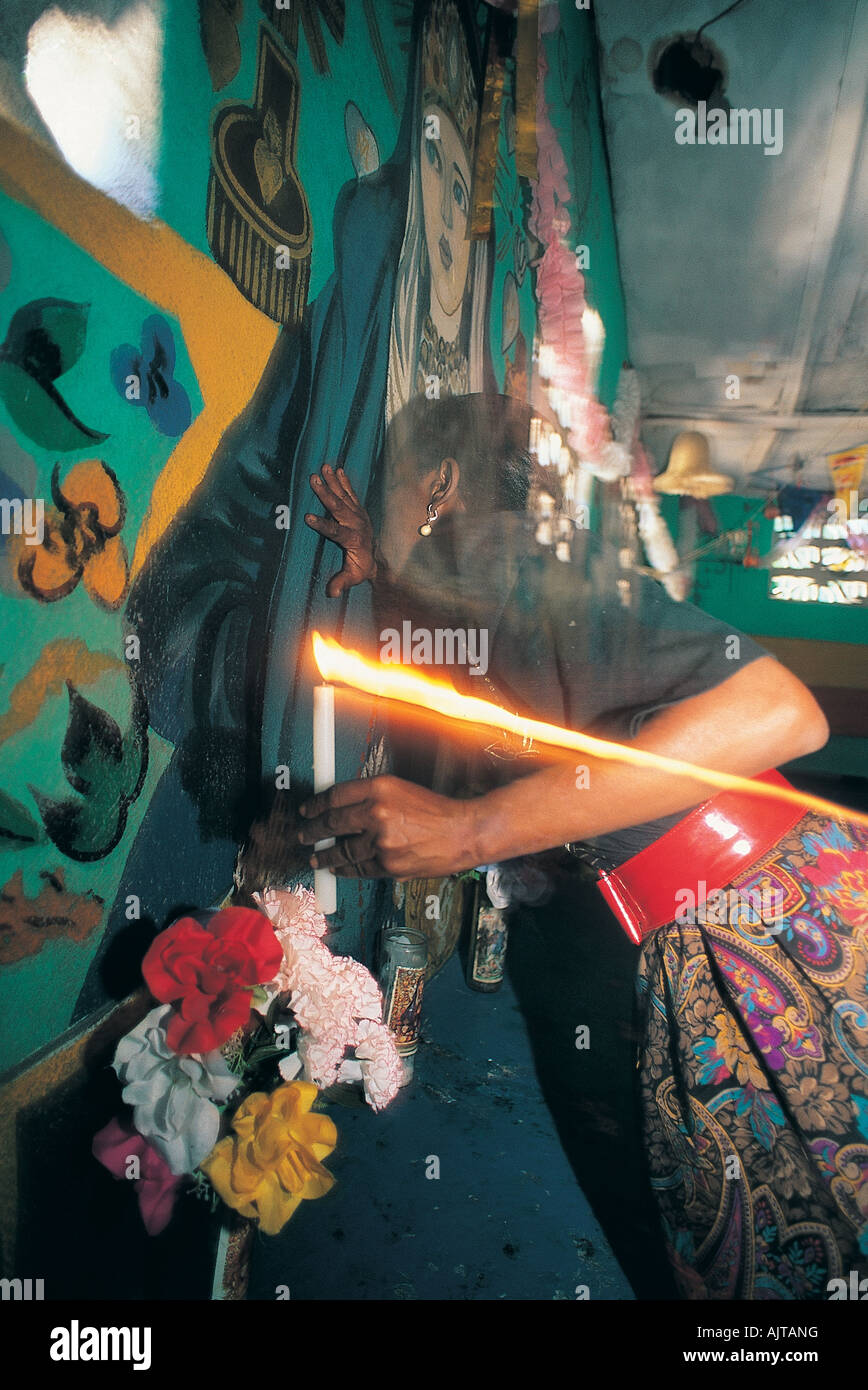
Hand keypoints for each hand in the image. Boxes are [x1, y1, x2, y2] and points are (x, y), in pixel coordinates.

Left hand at [298, 775, 481, 879]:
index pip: (335, 795)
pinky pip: (358, 868)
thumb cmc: (436, 811)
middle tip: (302, 836)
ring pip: (341, 850)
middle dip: (311, 831)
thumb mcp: (401, 790)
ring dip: (323, 855)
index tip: (306, 811)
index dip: (315, 805)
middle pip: (331, 822)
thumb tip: (340, 809)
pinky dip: (344, 869)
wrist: (463, 832)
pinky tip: (338, 868)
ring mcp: (381, 841)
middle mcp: (377, 811)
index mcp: (380, 787)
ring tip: (315, 858)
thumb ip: (370, 797)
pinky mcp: (388, 865)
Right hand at [305, 464, 376, 597]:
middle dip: (325, 493)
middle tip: (313, 479)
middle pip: (339, 507)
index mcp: (353, 539)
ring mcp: (358, 514)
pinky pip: (350, 493)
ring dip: (333, 481)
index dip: (322, 524)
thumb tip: (331, 594)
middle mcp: (356, 523)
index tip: (307, 517)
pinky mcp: (358, 509)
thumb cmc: (361, 568)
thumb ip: (342, 582)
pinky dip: (344, 481)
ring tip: (323, 467)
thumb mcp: (353, 577)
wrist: (376, 557)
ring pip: (343, 495)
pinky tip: (337, 469)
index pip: (335, 531)